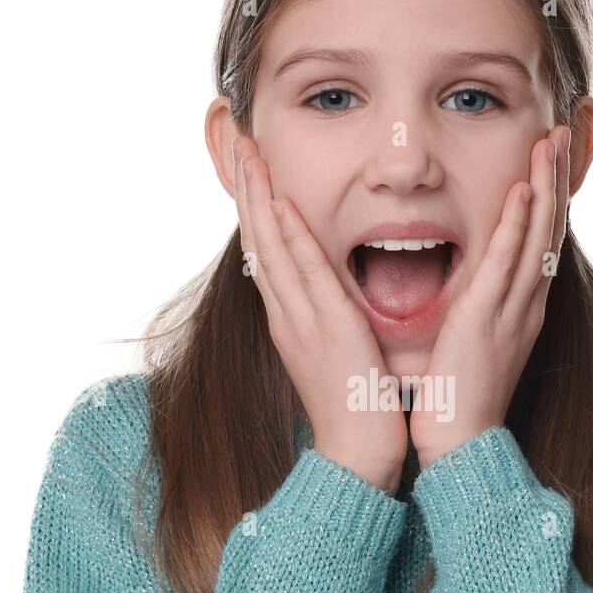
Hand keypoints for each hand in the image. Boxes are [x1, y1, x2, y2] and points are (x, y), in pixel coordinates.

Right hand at [232, 135, 409, 494]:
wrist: (357, 454)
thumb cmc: (356, 408)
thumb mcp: (337, 352)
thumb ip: (330, 318)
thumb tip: (332, 292)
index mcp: (290, 319)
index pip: (265, 249)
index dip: (254, 204)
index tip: (249, 164)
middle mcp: (286, 314)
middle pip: (257, 237)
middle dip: (246, 186)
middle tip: (235, 138)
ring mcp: (300, 320)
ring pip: (270, 245)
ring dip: (259, 195)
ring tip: (249, 150)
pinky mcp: (324, 328)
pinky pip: (303, 272)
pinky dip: (289, 235)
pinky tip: (280, 201)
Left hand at [408, 125, 570, 468]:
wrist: (459, 444)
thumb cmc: (457, 402)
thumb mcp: (473, 346)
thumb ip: (475, 313)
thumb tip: (468, 293)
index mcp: (521, 310)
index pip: (540, 243)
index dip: (548, 199)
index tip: (548, 161)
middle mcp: (526, 305)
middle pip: (549, 230)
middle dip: (556, 180)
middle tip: (560, 134)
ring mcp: (513, 311)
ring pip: (538, 237)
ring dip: (545, 186)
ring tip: (549, 142)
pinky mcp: (489, 319)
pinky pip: (509, 263)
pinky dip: (519, 224)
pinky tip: (524, 189)